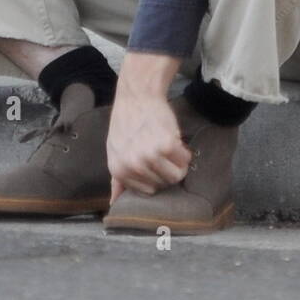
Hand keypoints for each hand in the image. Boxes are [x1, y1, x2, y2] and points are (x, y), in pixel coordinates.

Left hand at [106, 83, 190, 199]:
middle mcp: (133, 166)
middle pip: (163, 184)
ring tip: (170, 149)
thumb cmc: (126, 122)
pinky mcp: (167, 145)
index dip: (155, 177)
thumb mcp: (114, 150)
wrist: (137, 95)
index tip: (155, 164)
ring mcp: (150, 156)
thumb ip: (117, 178)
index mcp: (119, 170)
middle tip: (161, 152)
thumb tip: (114, 204)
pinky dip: (185, 152)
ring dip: (178, 164)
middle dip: (166, 169)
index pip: (148, 191)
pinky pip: (185, 160)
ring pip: (176, 176)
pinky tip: (175, 140)